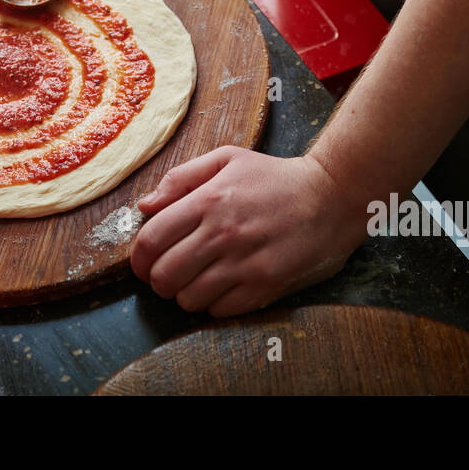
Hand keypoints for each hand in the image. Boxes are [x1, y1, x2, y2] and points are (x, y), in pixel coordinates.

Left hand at [130, 146, 368, 316]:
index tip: (143, 263)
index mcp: (208, 200)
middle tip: (167, 276)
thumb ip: (181, 178)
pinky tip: (222, 287)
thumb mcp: (227, 159)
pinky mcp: (265, 285)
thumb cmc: (274, 178)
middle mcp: (222, 233)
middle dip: (158, 280)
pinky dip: (214, 304)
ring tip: (197, 280)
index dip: (139, 258)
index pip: (151, 240)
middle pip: (164, 275)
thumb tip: (145, 206)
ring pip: (189, 298)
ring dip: (185, 294)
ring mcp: (245, 262)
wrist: (330, 197)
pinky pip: (220, 310)